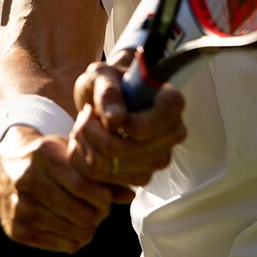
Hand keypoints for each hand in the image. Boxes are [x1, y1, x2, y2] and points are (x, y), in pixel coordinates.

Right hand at [0, 125, 118, 252]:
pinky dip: (75, 239)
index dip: (103, 198)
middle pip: (81, 213)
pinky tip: (73, 226)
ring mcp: (20, 208)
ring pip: (74, 232)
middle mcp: (27, 181)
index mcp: (43, 155)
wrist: (5, 165)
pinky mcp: (17, 230)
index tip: (106, 198)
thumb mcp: (69, 153)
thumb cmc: (48, 157)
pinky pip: (61, 244)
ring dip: (89, 228)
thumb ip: (100, 172)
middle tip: (100, 210)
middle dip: (99, 215)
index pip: (84, 187)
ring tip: (89, 218)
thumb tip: (131, 195)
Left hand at [69, 51, 186, 189]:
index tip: (106, 113)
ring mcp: (160, 158)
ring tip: (82, 127)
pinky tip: (86, 143)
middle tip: (83, 116)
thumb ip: (108, 92)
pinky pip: (107, 181)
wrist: (109, 97)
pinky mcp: (143, 175)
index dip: (116, 126)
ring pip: (113, 169)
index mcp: (171, 103)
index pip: (143, 128)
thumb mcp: (102, 75)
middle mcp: (173, 133)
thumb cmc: (109, 81)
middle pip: (124, 151)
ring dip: (87, 148)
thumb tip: (115, 119)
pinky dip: (87, 163)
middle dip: (92, 134)